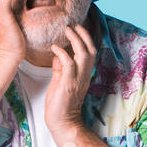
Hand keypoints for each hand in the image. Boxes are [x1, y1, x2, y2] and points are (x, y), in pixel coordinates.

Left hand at [44, 24, 96, 146]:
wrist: (62, 121)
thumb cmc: (60, 103)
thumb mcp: (61, 80)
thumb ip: (61, 67)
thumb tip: (58, 52)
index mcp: (83, 74)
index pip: (90, 52)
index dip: (85, 38)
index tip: (77, 27)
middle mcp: (84, 75)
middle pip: (91, 49)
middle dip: (83, 35)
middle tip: (74, 25)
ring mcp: (78, 79)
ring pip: (84, 54)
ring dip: (76, 40)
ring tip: (67, 30)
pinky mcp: (68, 83)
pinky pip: (68, 63)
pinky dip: (62, 53)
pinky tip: (55, 47)